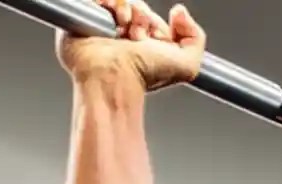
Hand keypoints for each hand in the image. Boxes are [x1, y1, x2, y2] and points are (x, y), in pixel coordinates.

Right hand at [57, 1, 206, 91]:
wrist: (114, 78)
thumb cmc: (145, 76)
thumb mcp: (188, 64)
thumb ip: (196, 37)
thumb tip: (179, 12)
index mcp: (144, 43)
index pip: (152, 17)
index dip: (156, 23)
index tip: (154, 38)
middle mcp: (124, 35)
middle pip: (136, 5)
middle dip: (142, 16)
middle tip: (138, 37)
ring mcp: (104, 26)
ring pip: (119, 0)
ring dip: (127, 8)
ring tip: (124, 28)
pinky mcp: (84, 19)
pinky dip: (108, 1)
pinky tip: (113, 18)